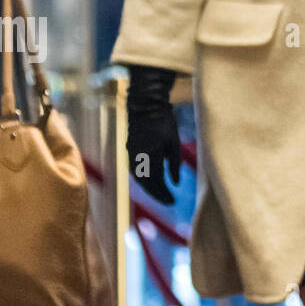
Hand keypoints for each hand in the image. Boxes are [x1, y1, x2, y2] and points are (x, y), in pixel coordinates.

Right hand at [125, 65, 182, 204]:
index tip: (173, 202)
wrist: (145, 103)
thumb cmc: (163, 119)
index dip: (164, 194)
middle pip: (146, 183)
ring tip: (162, 193)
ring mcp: (131, 154)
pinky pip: (136, 170)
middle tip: (169, 201)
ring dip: (150, 187)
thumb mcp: (174, 140)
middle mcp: (136, 157)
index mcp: (149, 154)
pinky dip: (145, 178)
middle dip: (157, 194)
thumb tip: (175, 183)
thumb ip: (174, 162)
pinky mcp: (129, 150)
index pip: (155, 181)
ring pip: (139, 178)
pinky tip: (153, 181)